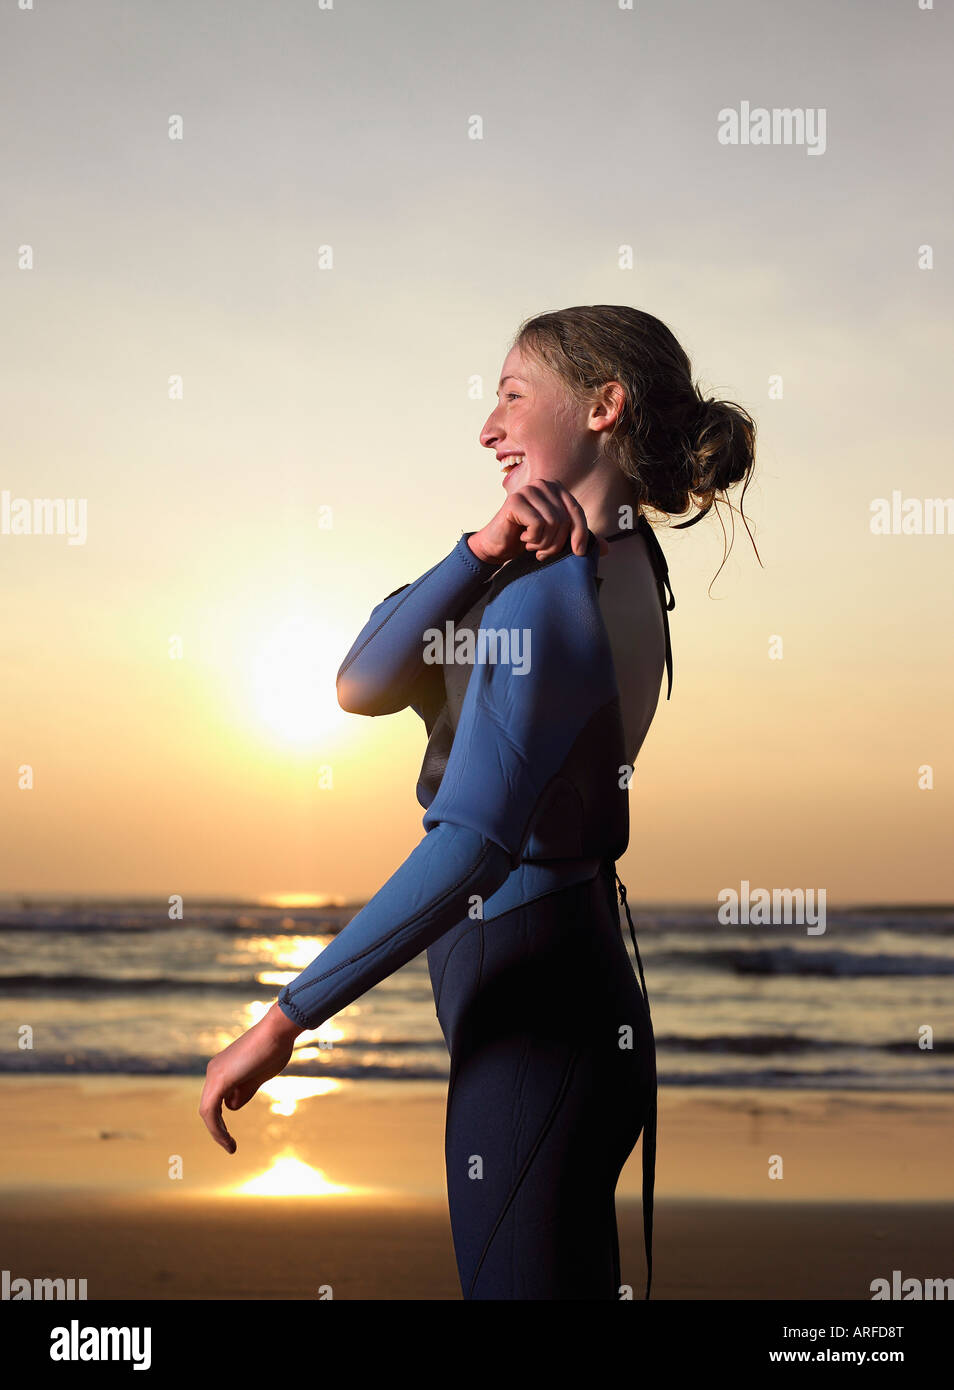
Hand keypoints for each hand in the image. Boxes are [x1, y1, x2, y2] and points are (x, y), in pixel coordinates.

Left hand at [199, 1004, 301, 1153]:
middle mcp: (214, 1070)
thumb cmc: (274, 1048)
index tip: (231, 1136)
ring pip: (207, 1110)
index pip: (215, 1100)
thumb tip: (232, 1106)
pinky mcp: (220, 1079)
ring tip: (230, 1146)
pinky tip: (227, 1140)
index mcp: (222, 1068)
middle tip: (229, 1145)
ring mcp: (215, 1073)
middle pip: (209, 1106)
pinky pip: (210, 1110)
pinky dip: (217, 1128)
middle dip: (217, 1128)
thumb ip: (244, 1090)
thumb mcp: (258, 1076)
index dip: (220, 1120)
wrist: (278, 1031)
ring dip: (217, 1132)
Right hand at [468, 479, 609, 564]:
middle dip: (556, 543)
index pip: (577, 512)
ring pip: (553, 523)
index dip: (581, 534)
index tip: (578, 553)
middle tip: (543, 551)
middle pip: (565, 520)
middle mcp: (543, 485)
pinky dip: (533, 539)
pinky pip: (538, 524)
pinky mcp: (515, 500)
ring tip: (533, 545)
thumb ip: (580, 540)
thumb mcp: (558, 539)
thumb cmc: (527, 540)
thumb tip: (608, 548)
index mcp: (556, 489)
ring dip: (544, 543)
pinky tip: (523, 538)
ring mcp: (528, 490)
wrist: (497, 547)